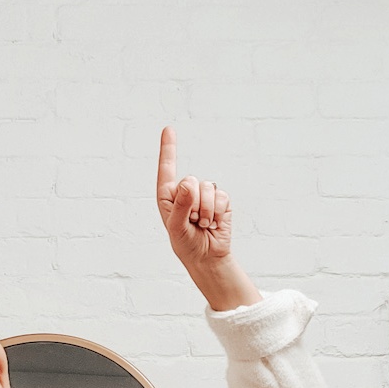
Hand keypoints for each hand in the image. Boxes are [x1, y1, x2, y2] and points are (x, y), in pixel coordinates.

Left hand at [155, 127, 258, 310]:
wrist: (207, 258)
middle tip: (193, 222)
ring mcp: (205, 195)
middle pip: (191, 181)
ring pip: (207, 188)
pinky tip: (214, 223)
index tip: (169, 129)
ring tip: (203, 225)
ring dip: (206, 211)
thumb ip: (180, 205)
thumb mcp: (176, 228)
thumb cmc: (186, 244)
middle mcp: (186, 192)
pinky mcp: (221, 201)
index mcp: (168, 196)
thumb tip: (189, 182)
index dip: (168, 149)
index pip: (167, 169)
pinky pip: (221, 196)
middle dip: (193, 204)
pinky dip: (218, 212)